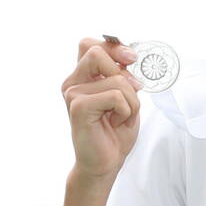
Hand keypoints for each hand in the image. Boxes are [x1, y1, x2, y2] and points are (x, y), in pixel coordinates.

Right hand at [62, 37, 142, 181]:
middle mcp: (73, 82)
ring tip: (121, 115)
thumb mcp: (126, 96)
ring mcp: (73, 93)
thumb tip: (130, 57)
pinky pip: (116, 96)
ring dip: (132, 100)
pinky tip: (115, 122)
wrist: (106, 161)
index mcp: (83, 77)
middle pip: (96, 52)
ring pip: (117, 79)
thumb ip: (123, 75)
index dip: (113, 47)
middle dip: (123, 72)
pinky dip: (126, 110)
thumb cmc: (115, 130)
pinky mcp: (78, 107)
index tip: (131, 59)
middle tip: (133, 91)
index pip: (89, 44)